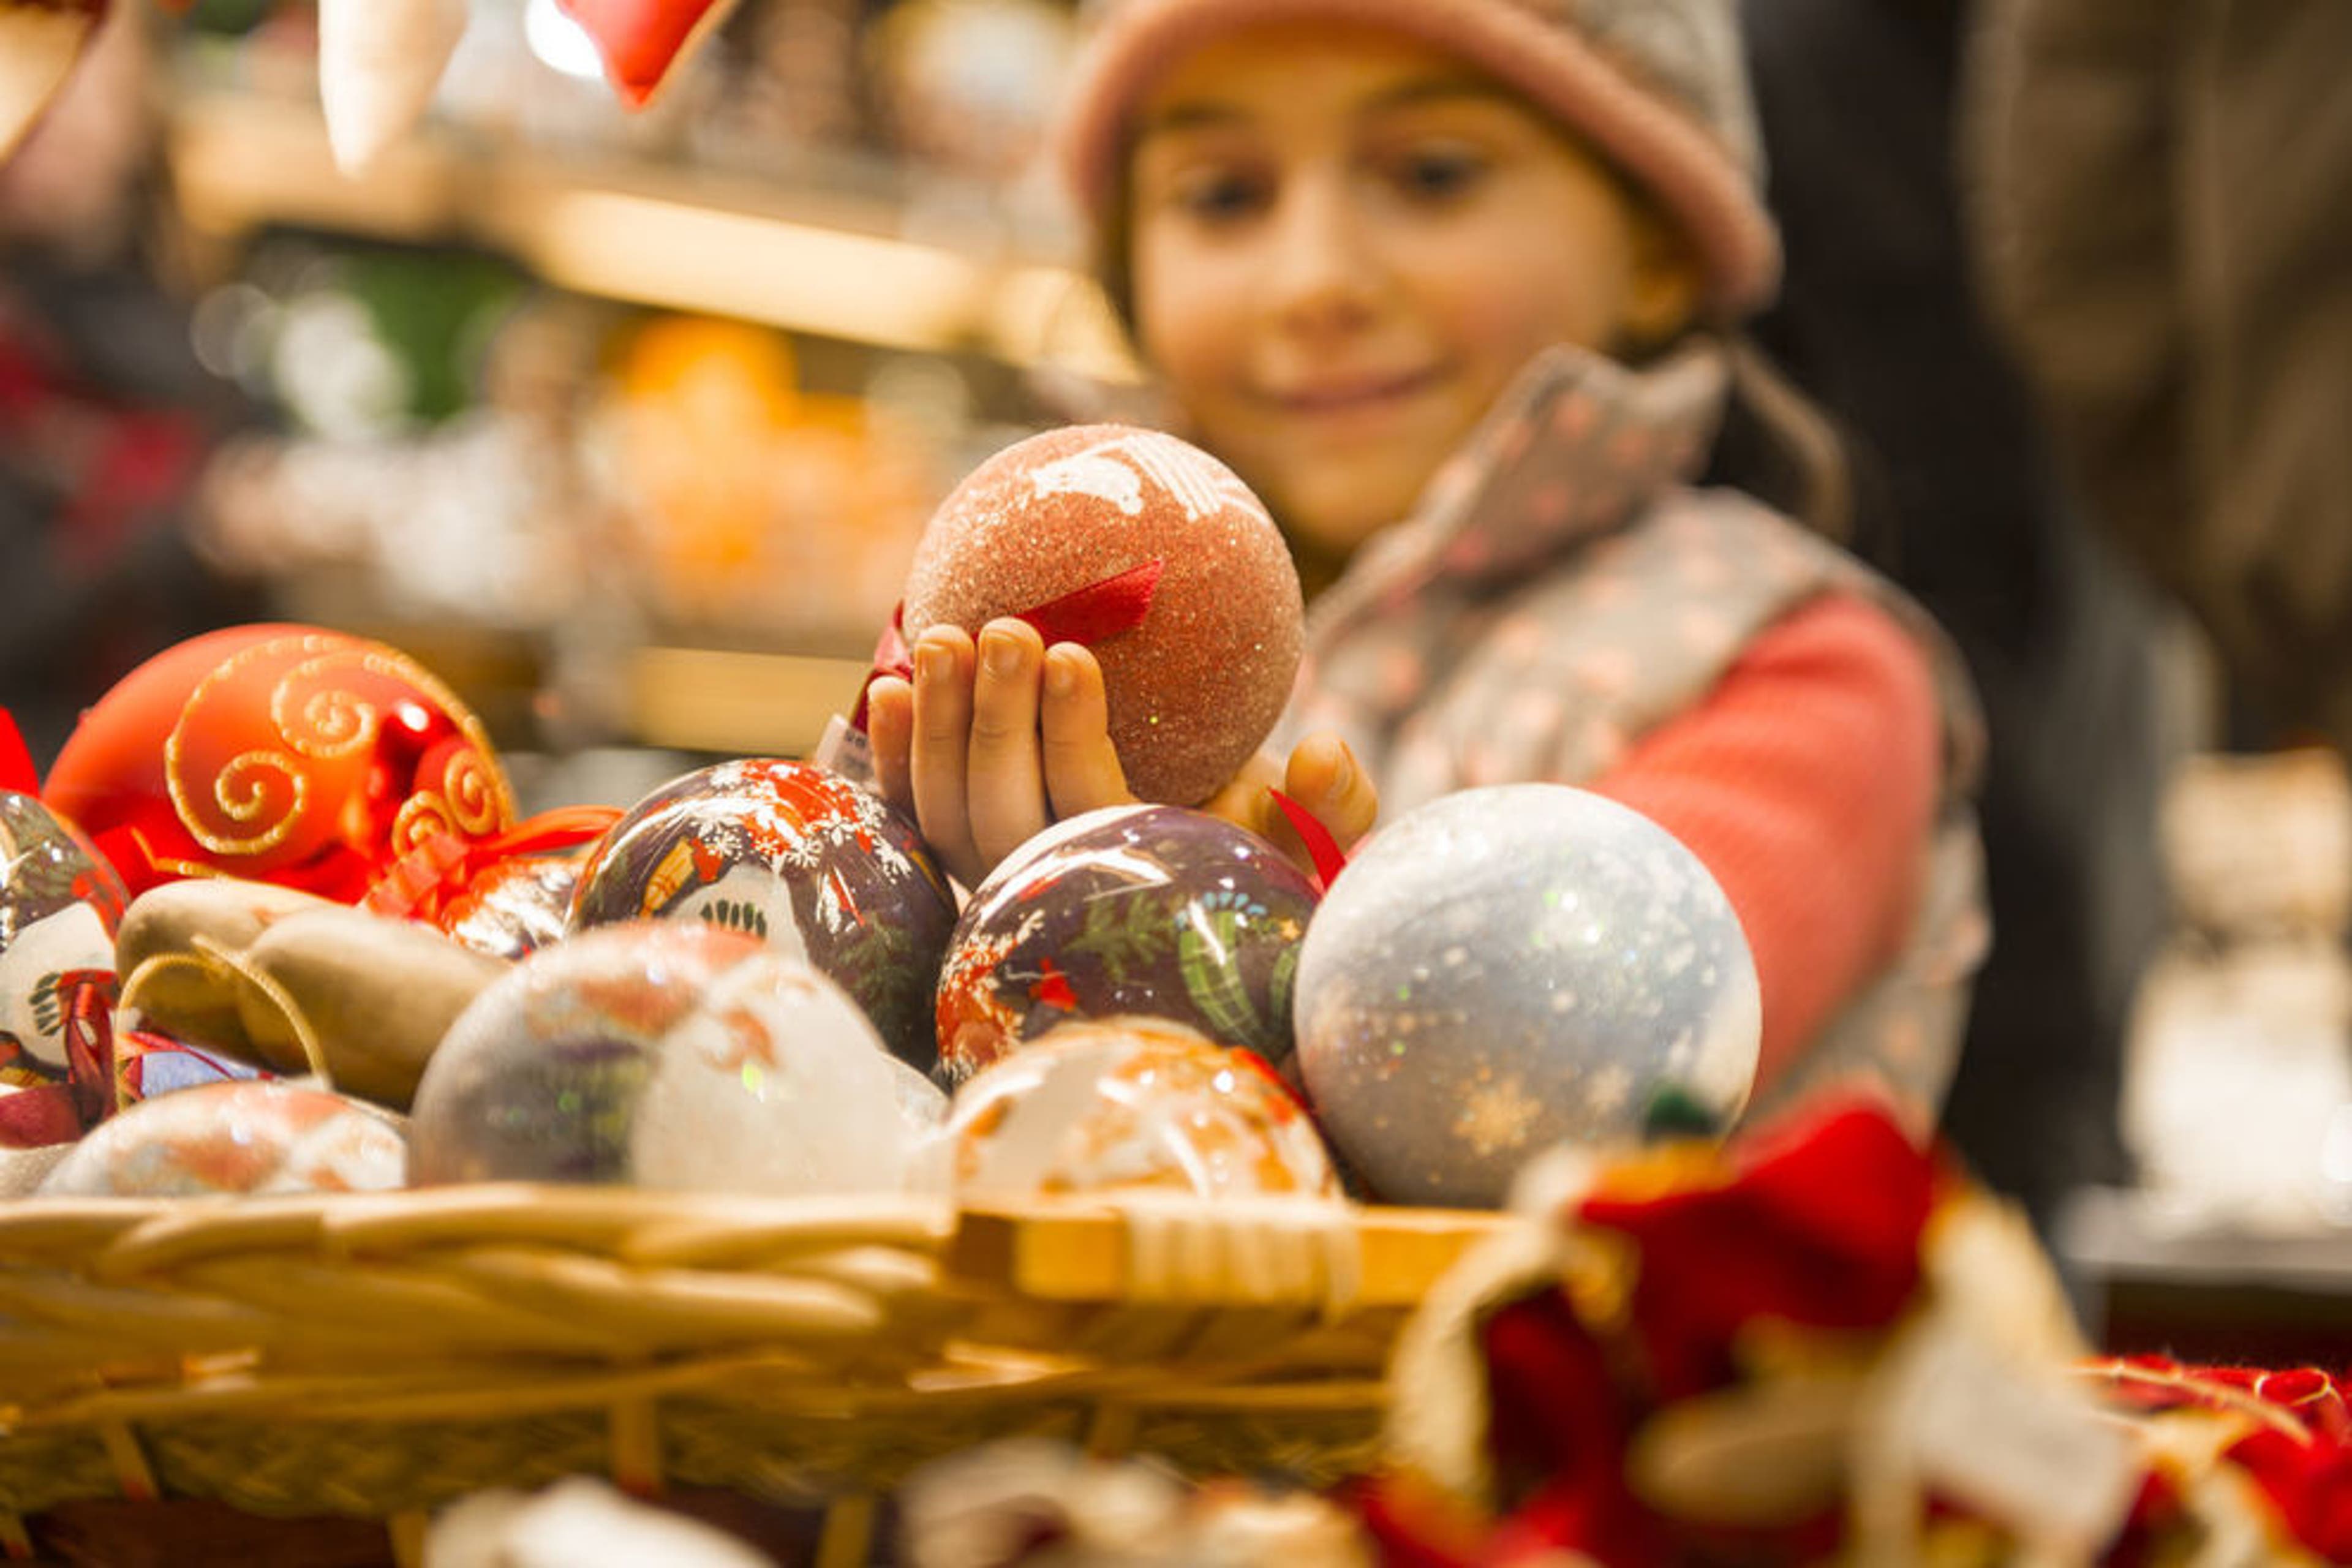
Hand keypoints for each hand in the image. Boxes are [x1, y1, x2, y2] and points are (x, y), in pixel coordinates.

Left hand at [867, 617, 1376, 888]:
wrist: (1203, 886)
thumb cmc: (1261, 847)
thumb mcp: (1312, 835)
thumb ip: (1331, 806)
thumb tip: (1322, 750)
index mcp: (1139, 878)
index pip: (1090, 809)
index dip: (1071, 737)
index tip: (1071, 655)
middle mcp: (1056, 891)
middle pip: (1001, 815)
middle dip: (994, 723)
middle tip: (1006, 629)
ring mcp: (1001, 876)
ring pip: (946, 814)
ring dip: (936, 727)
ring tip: (942, 636)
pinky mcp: (967, 853)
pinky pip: (914, 813)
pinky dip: (893, 758)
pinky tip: (886, 686)